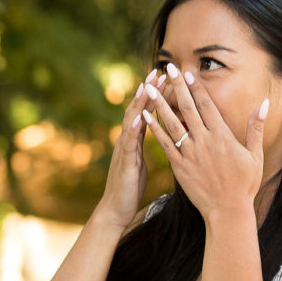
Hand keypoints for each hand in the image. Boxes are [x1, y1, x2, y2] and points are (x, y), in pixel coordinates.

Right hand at [92, 70, 163, 230]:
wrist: (116, 209)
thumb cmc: (131, 187)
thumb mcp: (143, 162)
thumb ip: (150, 146)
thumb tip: (166, 135)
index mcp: (135, 139)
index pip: (146, 111)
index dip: (155, 94)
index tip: (166, 77)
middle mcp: (128, 139)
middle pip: (138, 109)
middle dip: (148, 90)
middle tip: (158, 71)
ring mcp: (124, 149)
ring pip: (132, 120)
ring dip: (140, 103)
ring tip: (147, 86)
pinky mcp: (125, 161)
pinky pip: (129, 141)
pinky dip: (133, 127)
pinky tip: (138, 116)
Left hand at [144, 64, 266, 223]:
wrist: (227, 211)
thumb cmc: (245, 184)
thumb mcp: (255, 155)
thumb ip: (255, 128)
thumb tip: (264, 104)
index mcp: (223, 136)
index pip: (207, 105)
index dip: (196, 87)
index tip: (188, 72)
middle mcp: (204, 141)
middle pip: (187, 108)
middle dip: (176, 86)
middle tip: (167, 68)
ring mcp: (189, 154)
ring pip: (171, 123)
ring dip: (159, 104)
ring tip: (149, 89)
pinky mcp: (178, 166)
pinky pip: (164, 144)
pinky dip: (154, 129)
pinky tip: (145, 117)